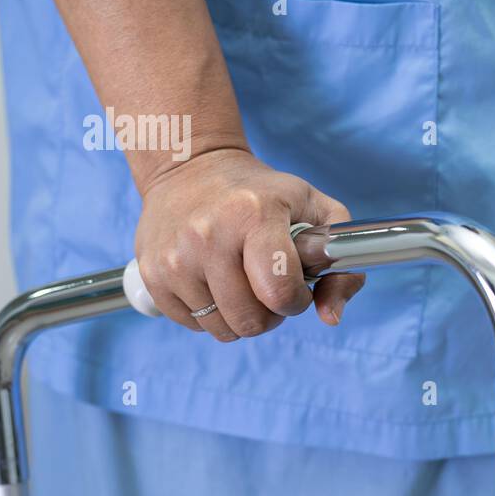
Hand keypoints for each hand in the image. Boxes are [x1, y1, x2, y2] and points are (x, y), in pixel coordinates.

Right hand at [134, 148, 364, 340]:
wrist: (189, 166)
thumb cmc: (262, 192)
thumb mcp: (315, 208)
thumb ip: (342, 263)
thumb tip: (331, 317)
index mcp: (253, 215)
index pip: (278, 291)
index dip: (296, 301)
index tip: (297, 287)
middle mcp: (208, 235)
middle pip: (251, 320)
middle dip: (271, 314)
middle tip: (269, 288)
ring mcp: (175, 256)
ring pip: (221, 329)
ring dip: (241, 318)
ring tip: (243, 284)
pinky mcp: (152, 272)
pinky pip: (191, 324)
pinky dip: (210, 315)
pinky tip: (215, 283)